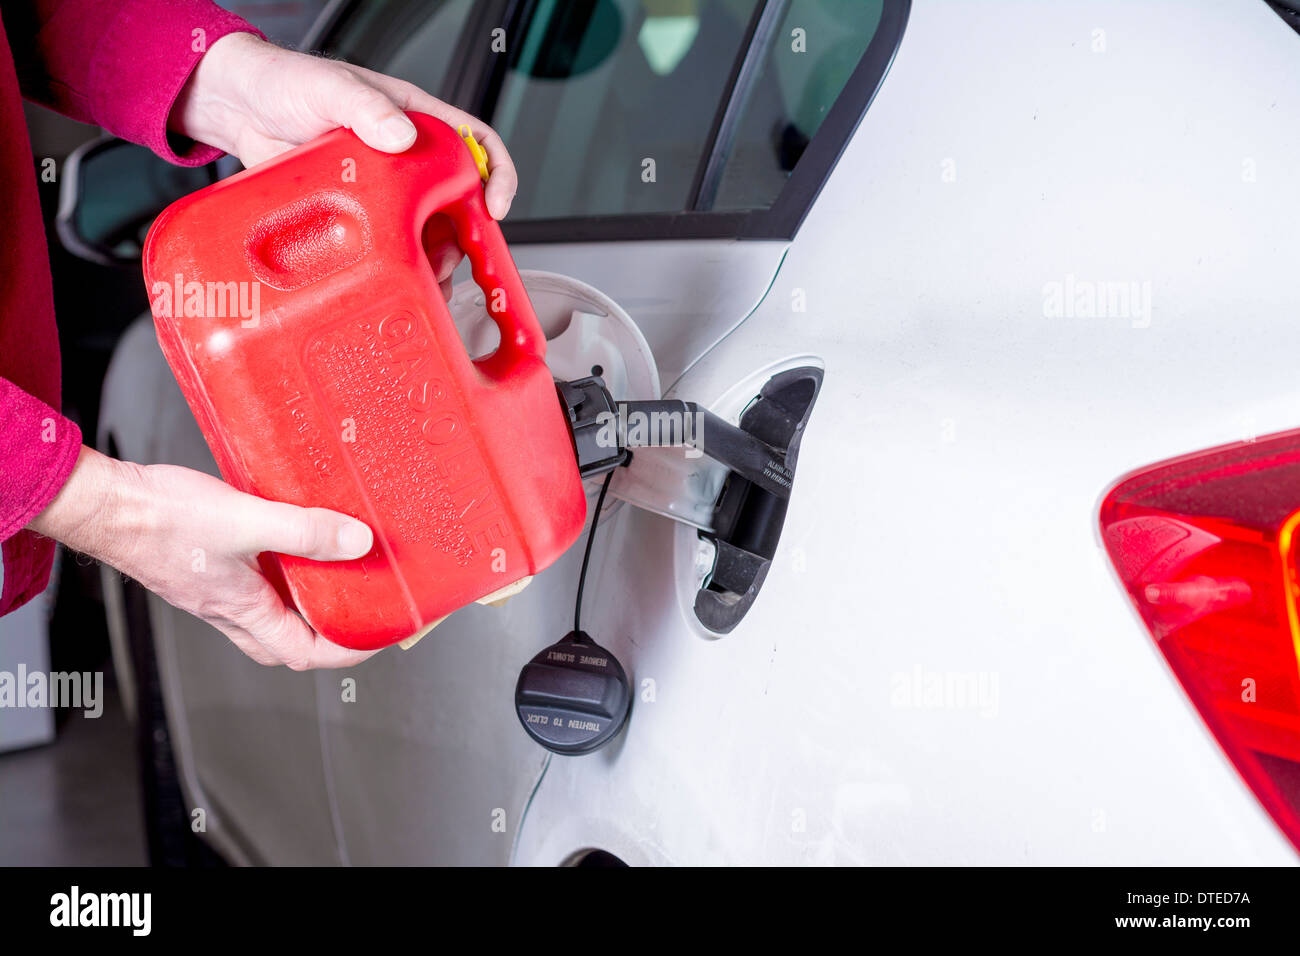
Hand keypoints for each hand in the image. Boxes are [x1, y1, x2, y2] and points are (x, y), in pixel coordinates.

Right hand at [29, 447, 377, 669]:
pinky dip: (274, 577)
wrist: (104, 503)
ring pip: (264, 616)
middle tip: (357, 617)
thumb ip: (305, 532)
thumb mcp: (248, 519)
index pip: (304, 652)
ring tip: (330, 580)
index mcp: (241, 608)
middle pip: (283, 644)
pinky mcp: (199, 568)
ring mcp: (210, 591)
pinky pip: (246, 587)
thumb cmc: (160, 518)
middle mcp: (225, 608)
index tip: (376, 640)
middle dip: (324, 638)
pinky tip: (282, 548)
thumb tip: (357, 544)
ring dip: (298, 606)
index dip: (346, 652)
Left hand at [172, 31, 517, 292]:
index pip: (476, 142)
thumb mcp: (328, 86)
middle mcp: (407, 157)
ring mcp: (385, 190)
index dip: (497, 174)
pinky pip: (390, 245)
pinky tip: (396, 279)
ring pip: (428, 230)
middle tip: (451, 257)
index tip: (496, 207)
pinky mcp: (359, 216)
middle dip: (466, 234)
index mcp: (414, 120)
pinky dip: (399, 267)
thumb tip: (402, 135)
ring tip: (425, 278)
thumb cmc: (284, 83)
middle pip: (459, 200)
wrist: (236, 109)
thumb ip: (365, 106)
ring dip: (435, 258)